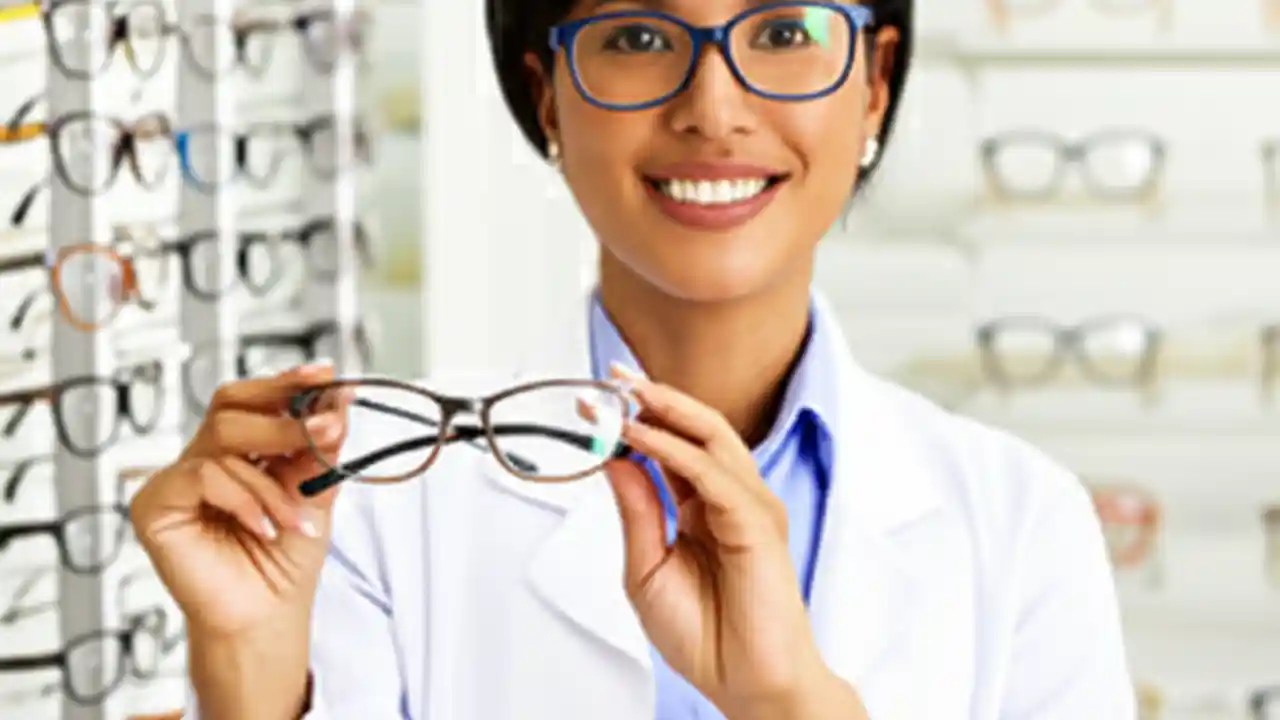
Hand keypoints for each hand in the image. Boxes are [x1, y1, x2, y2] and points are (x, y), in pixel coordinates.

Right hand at [129, 364, 349, 638]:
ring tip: (300, 518)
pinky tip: (266, 528)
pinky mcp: (154, 505)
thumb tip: (337, 403)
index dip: (285, 382)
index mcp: (239, 450)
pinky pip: (203, 476)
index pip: (252, 399)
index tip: (327, 375)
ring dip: (274, 483)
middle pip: (232, 409)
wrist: (264, 615)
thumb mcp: (314, 495)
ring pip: (225, 444)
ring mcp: (177, 479)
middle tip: (327, 428)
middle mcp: (204, 458)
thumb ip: (321, 450)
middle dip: (286, 419)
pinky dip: (244, 500)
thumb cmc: (284, 560)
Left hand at [604, 365, 865, 719]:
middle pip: (697, 429)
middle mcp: (728, 500)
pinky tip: (642, 437)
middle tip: (614, 378)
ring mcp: (748, 506)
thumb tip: (614, 460)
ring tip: (627, 392)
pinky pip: (713, 473)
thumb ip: (636, 512)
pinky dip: (675, 449)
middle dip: (655, 398)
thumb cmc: (705, 638)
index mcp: (702, 510)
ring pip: (711, 437)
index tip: (594, 403)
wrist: (745, 683)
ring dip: (666, 410)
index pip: (670, 449)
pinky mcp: (758, 521)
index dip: (633, 421)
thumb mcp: (646, 569)